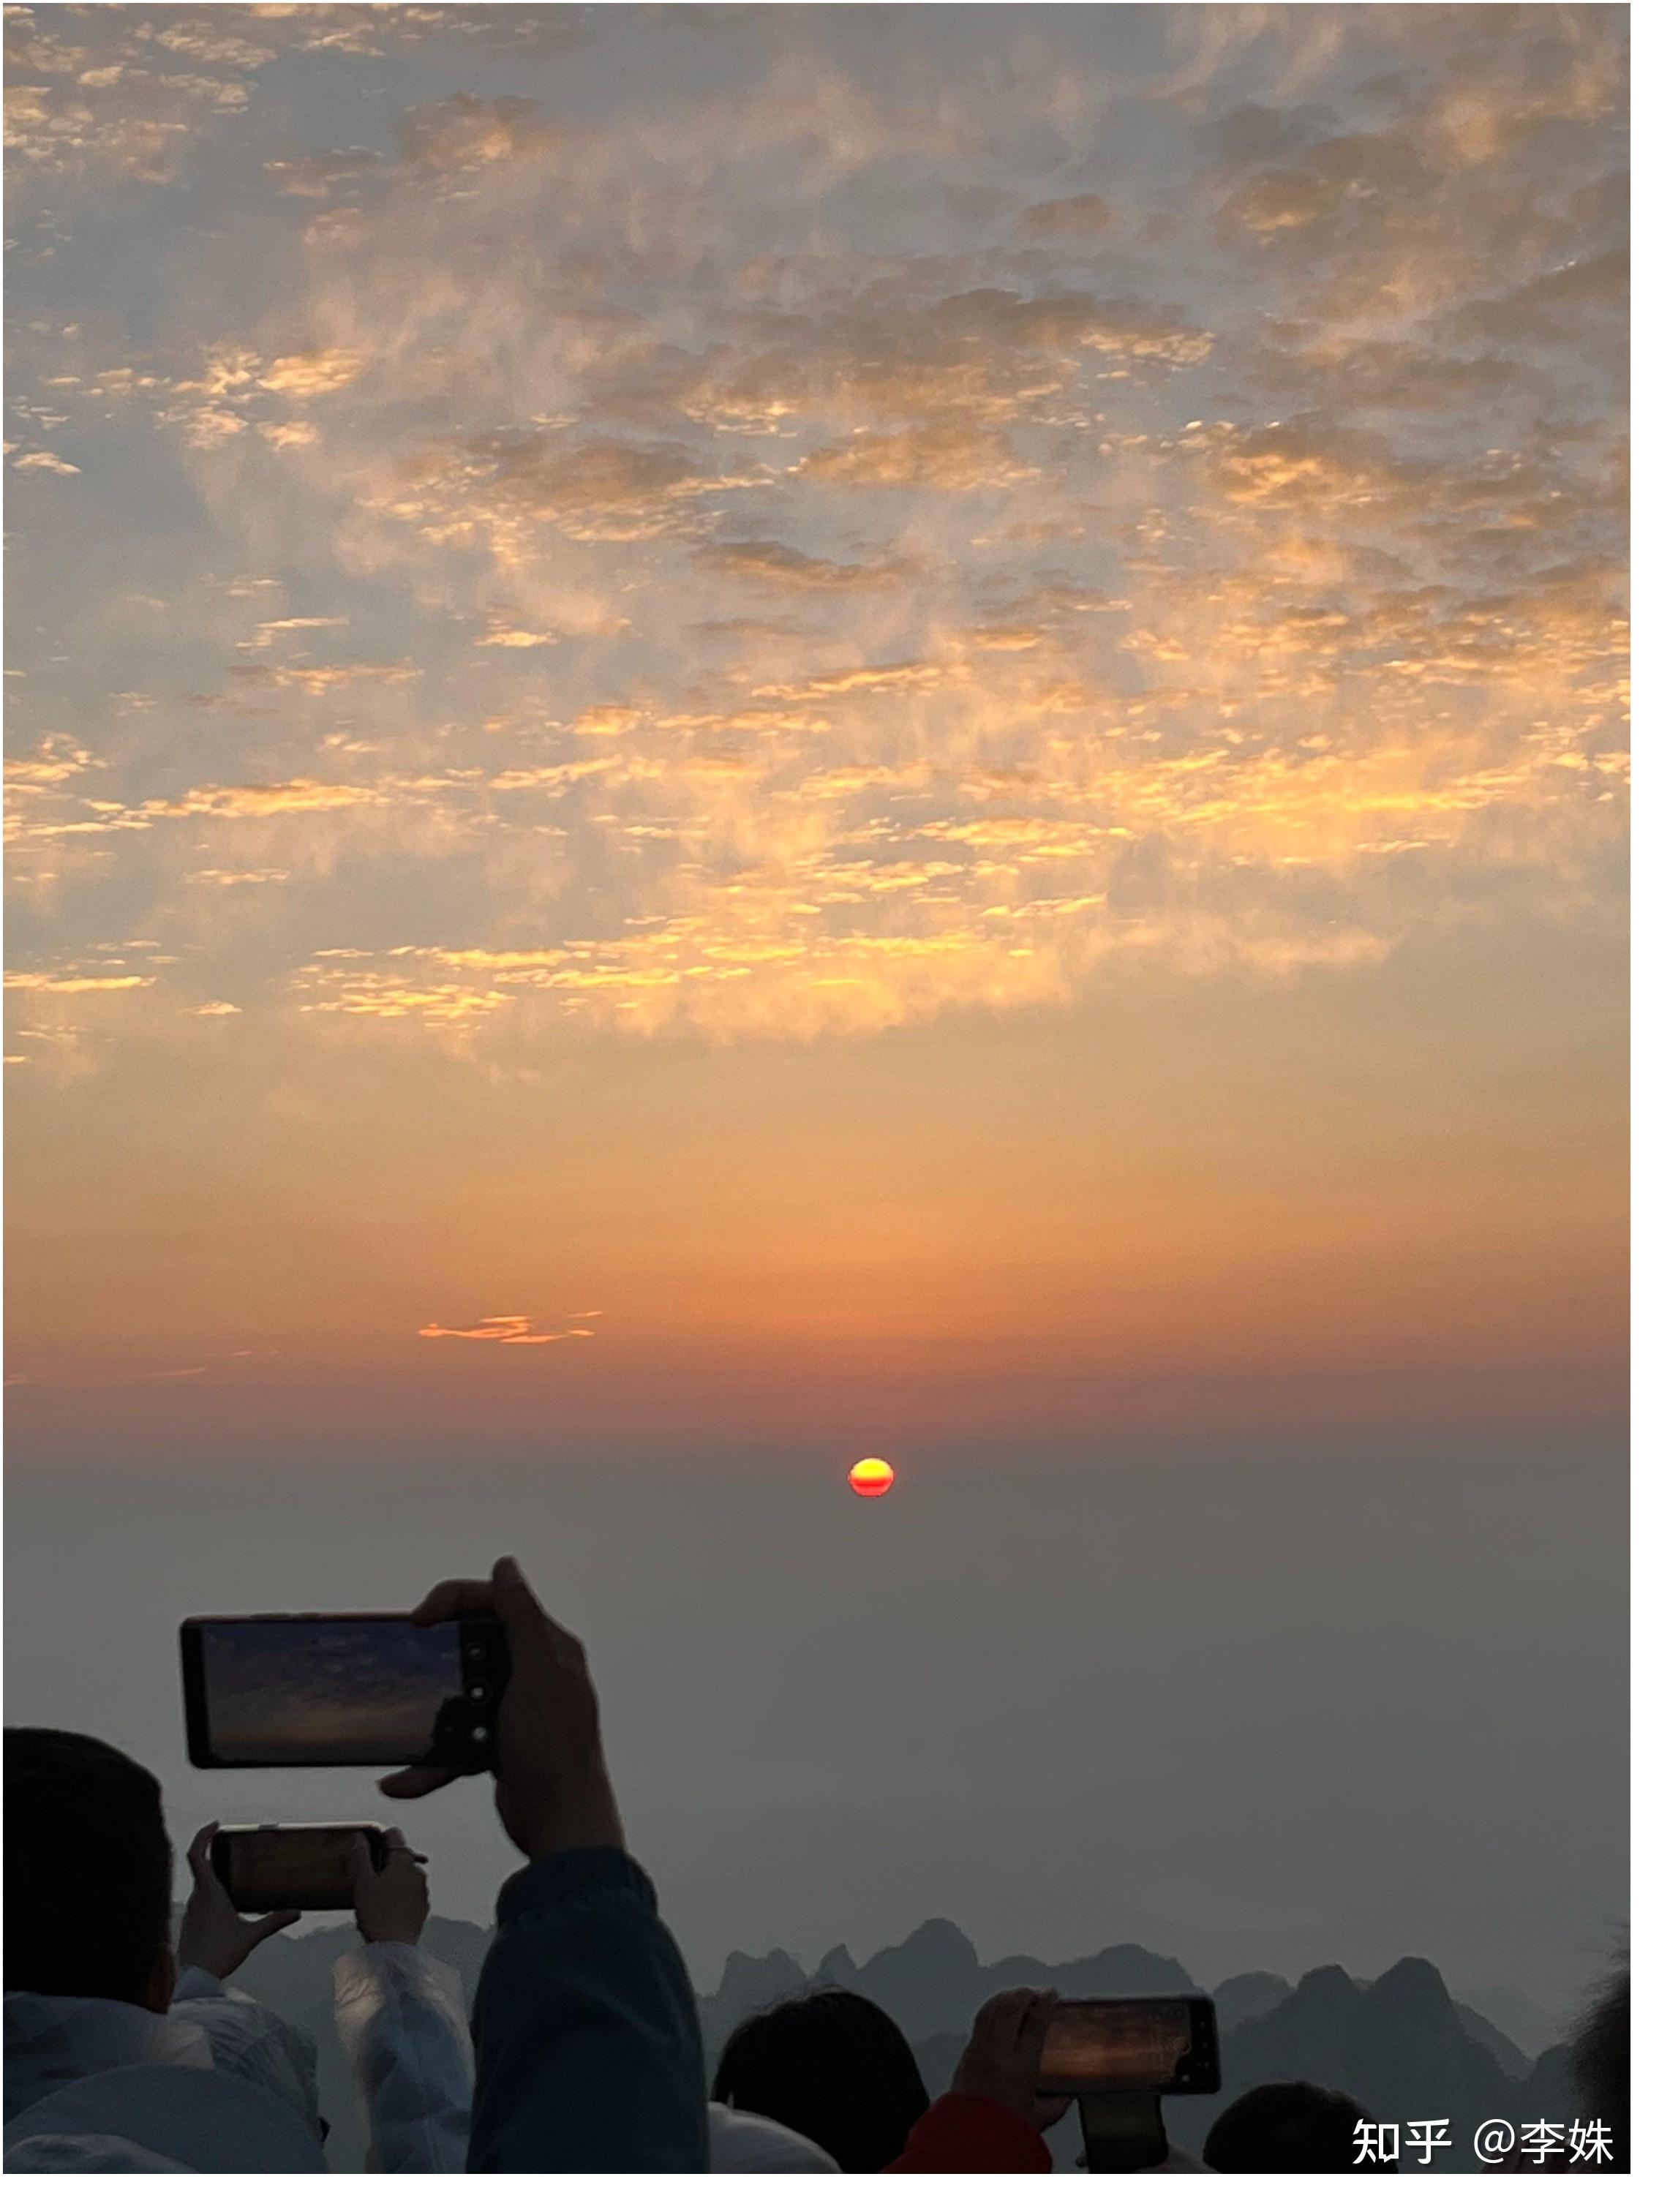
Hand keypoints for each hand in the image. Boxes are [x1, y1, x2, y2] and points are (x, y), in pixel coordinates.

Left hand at [176, 1824, 300, 1981]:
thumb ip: (274, 1921)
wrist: (195, 1980)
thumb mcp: (251, 1935)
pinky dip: (208, 1896)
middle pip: (198, 1866)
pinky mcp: (188, 1925)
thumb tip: (296, 1912)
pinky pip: (197, 1902)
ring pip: (198, 1886)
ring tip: (229, 1877)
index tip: (215, 1825)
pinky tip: (222, 1907)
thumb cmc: (220, 1955)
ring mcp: (189, 1912)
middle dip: (210, 1852)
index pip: (197, 1855)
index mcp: (209, 1893)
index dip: (202, 1835)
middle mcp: (196, 1899)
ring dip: (211, 1876)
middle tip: (225, 1844)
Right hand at [350, 1828, 429, 1945]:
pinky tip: (384, 1910)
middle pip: (399, 1856)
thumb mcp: (362, 1882)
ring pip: (404, 1876)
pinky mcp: (422, 1908)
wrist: (395, 1950)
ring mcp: (422, 1890)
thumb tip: (358, 1837)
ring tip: (372, 1898)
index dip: (376, 1838)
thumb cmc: (378, 1915)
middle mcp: (417, 1872)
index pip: (393, 1834)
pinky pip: (408, 1894)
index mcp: (404, 1861)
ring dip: (390, 1880)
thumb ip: (359, 1856)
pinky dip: (397, 1896)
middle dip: (382, 1862)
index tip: (364, 1849)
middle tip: (364, 1878)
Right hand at [378, 1555, 623, 1860]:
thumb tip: (507, 1566)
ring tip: (401, 1726)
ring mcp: (515, 1709)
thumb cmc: (556, 1747)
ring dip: (430, 1717)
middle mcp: (534, 1672)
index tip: (419, 1620)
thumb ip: (522, 1619)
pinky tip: (401, 1779)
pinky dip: (431, 1760)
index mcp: (549, 1647)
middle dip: (437, 1656)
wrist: (560, 1822)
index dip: (454, 1600)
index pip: (497, 1602)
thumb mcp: (537, 1673)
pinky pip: (458, 1741)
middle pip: (473, 1645)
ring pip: (459, 1697)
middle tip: (407, 1662)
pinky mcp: (500, 1743)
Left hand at [952, 1987, 1069, 2132]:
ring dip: (1007, 1997)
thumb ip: (1054, 2106)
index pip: (1036, 2025)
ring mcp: (979, 2051)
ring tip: (1017, 1995)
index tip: (1052, 1995)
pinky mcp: (966, 2054)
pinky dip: (990, 2008)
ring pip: (992, 2010)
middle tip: (1036, 1993)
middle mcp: (998, 2054)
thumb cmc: (1000, 2133)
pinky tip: (996, 2008)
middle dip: (1026, 1995)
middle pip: (1012, 2009)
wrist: (968, 2141)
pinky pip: (979, 2021)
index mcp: (1020, 2068)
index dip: (1046, 2004)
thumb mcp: (1036, 2119)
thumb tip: (1066, 2098)